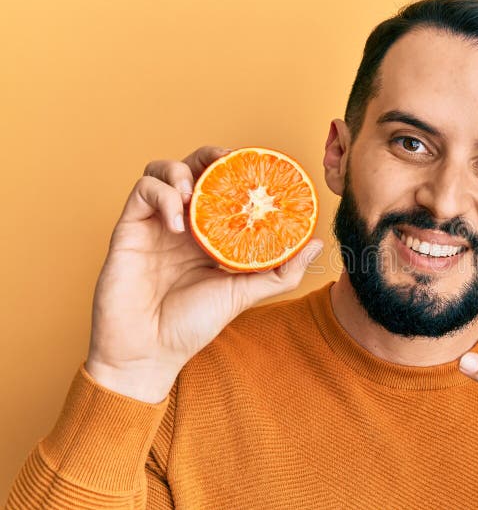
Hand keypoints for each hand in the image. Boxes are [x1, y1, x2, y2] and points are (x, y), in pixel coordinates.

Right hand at [86, 146, 322, 402]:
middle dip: (210, 157)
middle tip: (227, 161)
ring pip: (162, 171)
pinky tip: (178, 222)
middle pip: (193, 168)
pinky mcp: (129, 228)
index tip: (257, 167)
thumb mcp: (245, 293)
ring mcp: (154, 223)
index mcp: (208, 233)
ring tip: (195, 192)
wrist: (150, 352)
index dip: (236, 170)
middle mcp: (181, 223)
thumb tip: (317, 243)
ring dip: (181, 171)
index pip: (222, 187)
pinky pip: (143, 191)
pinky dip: (162, 195)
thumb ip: (281, 270)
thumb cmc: (192, 325)